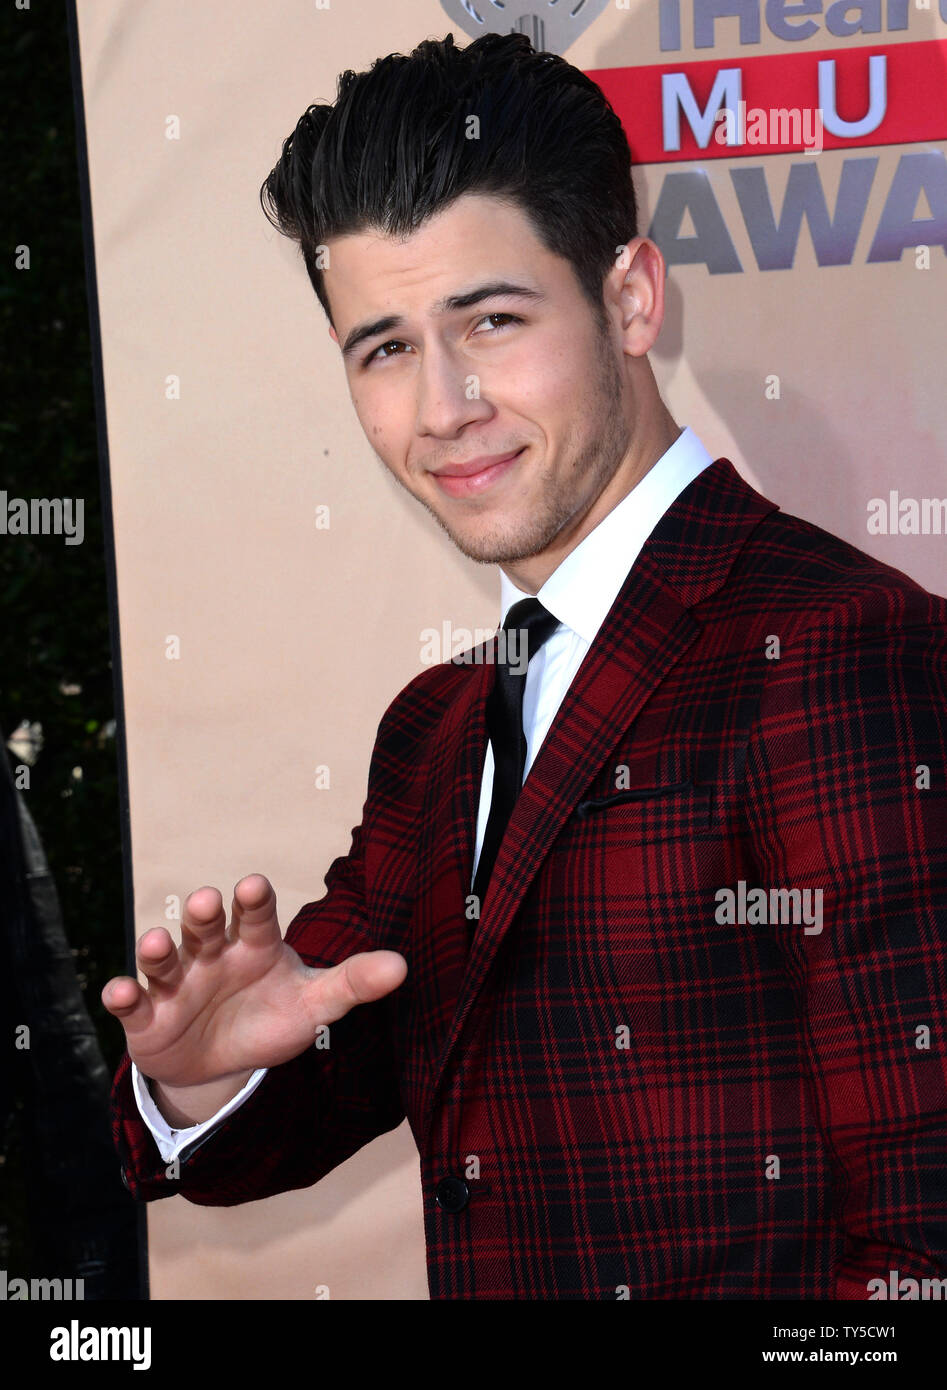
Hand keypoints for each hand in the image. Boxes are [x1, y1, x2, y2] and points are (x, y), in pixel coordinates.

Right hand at [102, 873, 406, 1088]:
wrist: (225, 1063)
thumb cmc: (273, 1017)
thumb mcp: (315, 1004)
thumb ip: (353, 983)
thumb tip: (402, 966)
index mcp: (255, 945)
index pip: (256, 915)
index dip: (254, 901)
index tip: (253, 888)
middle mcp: (213, 955)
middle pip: (204, 926)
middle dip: (202, 914)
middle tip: (205, 902)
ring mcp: (177, 983)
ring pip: (164, 958)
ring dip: (158, 949)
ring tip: (156, 943)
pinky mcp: (148, 1016)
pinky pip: (132, 1002)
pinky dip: (122, 996)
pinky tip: (119, 992)